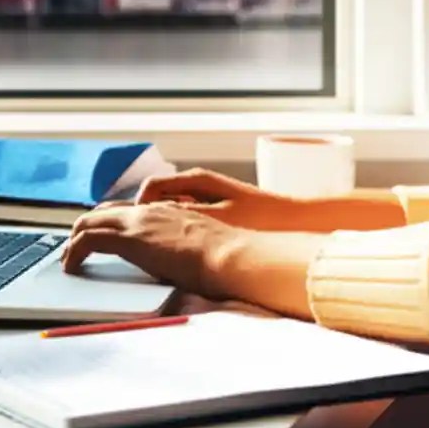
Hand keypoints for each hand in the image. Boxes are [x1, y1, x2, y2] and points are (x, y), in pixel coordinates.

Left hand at [64, 203, 324, 319]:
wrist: (231, 255)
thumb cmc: (225, 259)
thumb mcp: (200, 249)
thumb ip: (181, 251)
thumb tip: (177, 269)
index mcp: (168, 211)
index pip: (128, 211)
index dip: (109, 222)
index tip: (100, 237)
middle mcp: (150, 210)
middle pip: (104, 211)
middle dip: (86, 228)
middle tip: (75, 247)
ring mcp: (139, 221)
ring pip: (91, 221)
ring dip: (75, 240)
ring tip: (68, 258)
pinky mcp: (130, 237)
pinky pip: (89, 239)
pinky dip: (75, 251)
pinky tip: (71, 266)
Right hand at [136, 169, 303, 230]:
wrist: (294, 220)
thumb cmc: (260, 217)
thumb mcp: (217, 217)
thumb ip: (184, 214)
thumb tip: (153, 216)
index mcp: (195, 180)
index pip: (151, 187)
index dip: (138, 207)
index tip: (134, 227)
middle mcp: (198, 183)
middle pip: (157, 195)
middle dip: (143, 215)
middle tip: (135, 237)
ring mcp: (206, 195)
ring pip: (170, 205)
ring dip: (159, 222)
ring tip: (154, 245)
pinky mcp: (215, 208)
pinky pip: (184, 214)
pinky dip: (175, 226)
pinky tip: (178, 247)